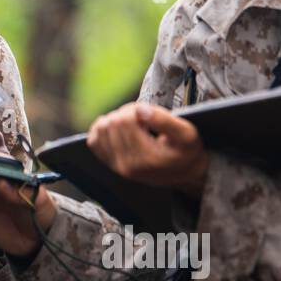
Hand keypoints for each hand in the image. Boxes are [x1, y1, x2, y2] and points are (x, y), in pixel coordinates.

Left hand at [86, 102, 207, 196]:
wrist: (185, 172)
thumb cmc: (186, 150)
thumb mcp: (187, 133)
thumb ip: (164, 120)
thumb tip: (139, 110)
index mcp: (147, 159)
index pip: (125, 120)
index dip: (135, 108)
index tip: (148, 112)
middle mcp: (128, 166)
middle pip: (112, 123)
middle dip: (126, 113)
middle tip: (142, 117)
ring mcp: (117, 167)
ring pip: (100, 129)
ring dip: (115, 120)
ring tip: (133, 124)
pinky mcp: (111, 165)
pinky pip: (93, 141)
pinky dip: (103, 130)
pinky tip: (120, 130)